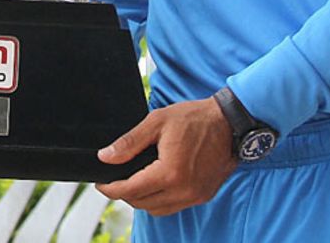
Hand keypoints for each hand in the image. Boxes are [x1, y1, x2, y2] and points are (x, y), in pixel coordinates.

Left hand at [95, 97, 235, 215]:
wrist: (229, 123)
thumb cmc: (194, 118)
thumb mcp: (156, 122)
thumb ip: (129, 142)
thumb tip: (106, 157)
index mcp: (170, 173)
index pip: (131, 191)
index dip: (111, 189)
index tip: (100, 184)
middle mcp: (184, 191)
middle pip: (142, 204)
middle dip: (124, 194)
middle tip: (114, 180)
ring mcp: (195, 196)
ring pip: (158, 210)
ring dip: (142, 200)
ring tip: (132, 183)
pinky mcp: (203, 196)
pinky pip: (174, 207)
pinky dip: (160, 200)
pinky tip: (154, 185)